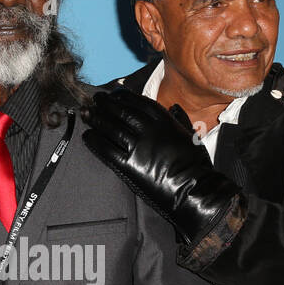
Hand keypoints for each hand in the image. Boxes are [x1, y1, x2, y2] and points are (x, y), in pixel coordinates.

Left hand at [83, 89, 240, 245]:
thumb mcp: (192, 135)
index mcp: (164, 121)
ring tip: (86, 114)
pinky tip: (87, 136)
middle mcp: (149, 130)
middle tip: (95, 100)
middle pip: (121, 112)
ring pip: (111, 128)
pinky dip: (95, 142)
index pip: (139, 103)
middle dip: (106, 104)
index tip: (114, 94)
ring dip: (96, 119)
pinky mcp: (129, 166)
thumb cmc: (196, 165)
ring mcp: (138, 147)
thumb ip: (180, 119)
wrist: (194, 190)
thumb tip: (174, 107)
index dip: (123, 97)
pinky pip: (107, 150)